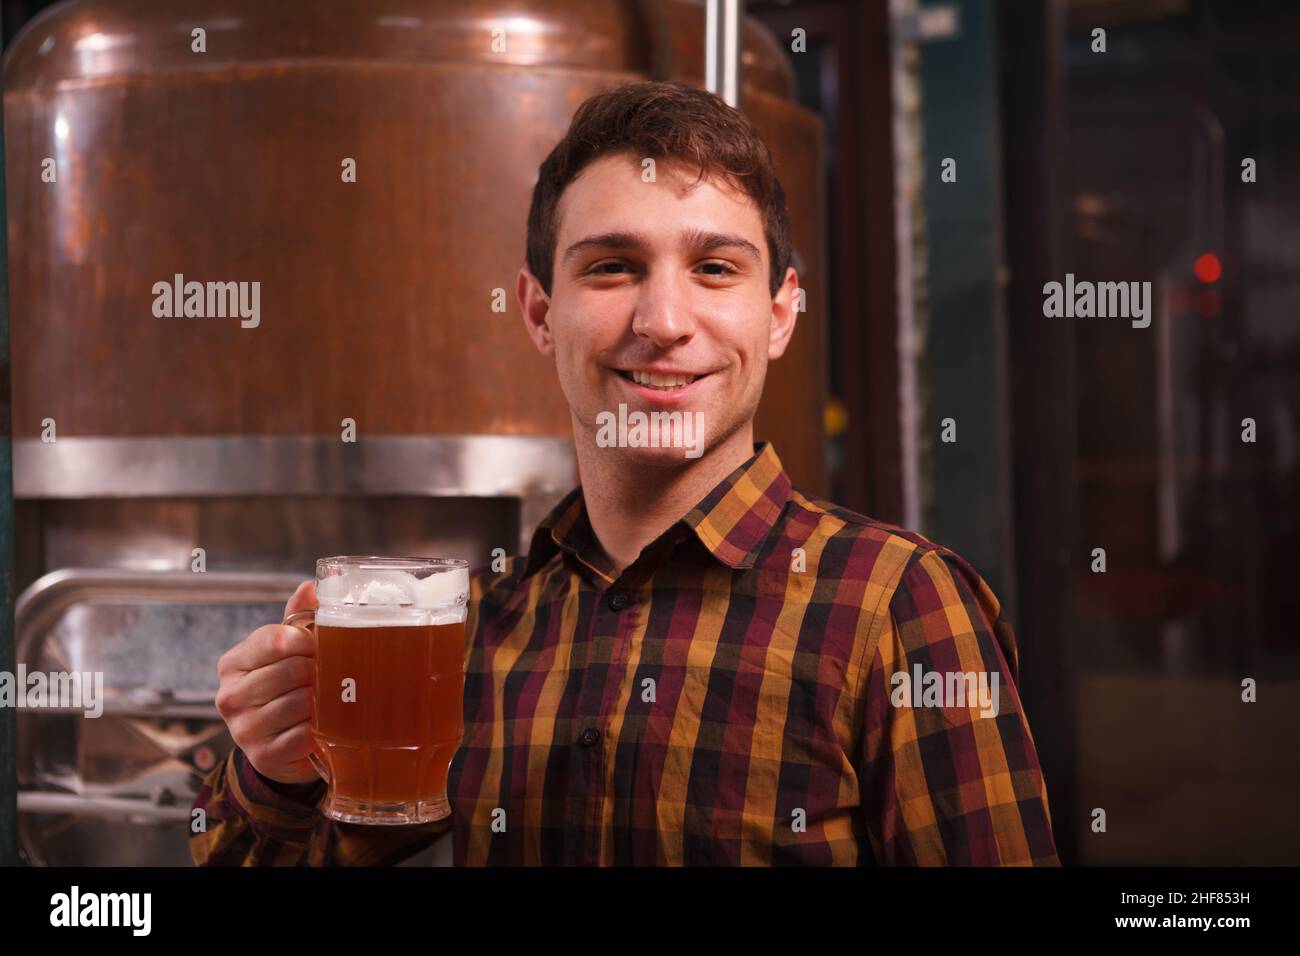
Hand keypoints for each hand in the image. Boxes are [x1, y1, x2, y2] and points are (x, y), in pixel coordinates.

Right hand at [214, 580, 319, 784]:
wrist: (283, 746)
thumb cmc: (289, 687)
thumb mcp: (289, 649)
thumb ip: (299, 616)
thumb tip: (312, 585)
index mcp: (233, 662)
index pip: (277, 638)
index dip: (308, 641)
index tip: (319, 647)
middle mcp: (229, 695)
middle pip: (293, 670)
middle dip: (319, 672)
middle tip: (329, 677)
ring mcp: (243, 728)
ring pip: (301, 703)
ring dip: (322, 702)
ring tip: (325, 702)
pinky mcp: (262, 756)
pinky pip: (304, 735)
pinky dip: (319, 730)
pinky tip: (320, 727)